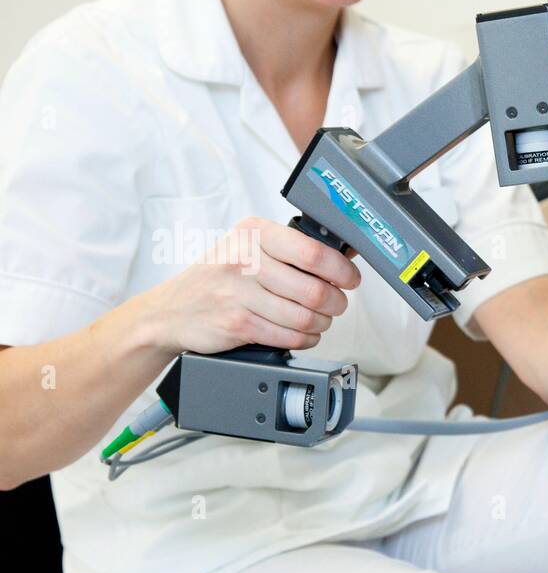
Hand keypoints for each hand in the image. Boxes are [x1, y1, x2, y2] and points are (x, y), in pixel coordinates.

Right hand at [141, 217, 360, 355]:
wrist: (171, 310)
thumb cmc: (219, 277)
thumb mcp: (248, 247)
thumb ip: (291, 248)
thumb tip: (345, 252)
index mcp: (254, 233)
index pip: (313, 252)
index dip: (341, 271)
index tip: (350, 279)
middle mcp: (245, 259)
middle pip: (315, 290)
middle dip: (336, 303)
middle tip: (336, 305)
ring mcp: (239, 293)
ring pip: (305, 317)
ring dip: (321, 324)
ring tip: (319, 320)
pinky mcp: (237, 323)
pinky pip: (289, 337)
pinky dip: (305, 339)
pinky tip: (302, 334)